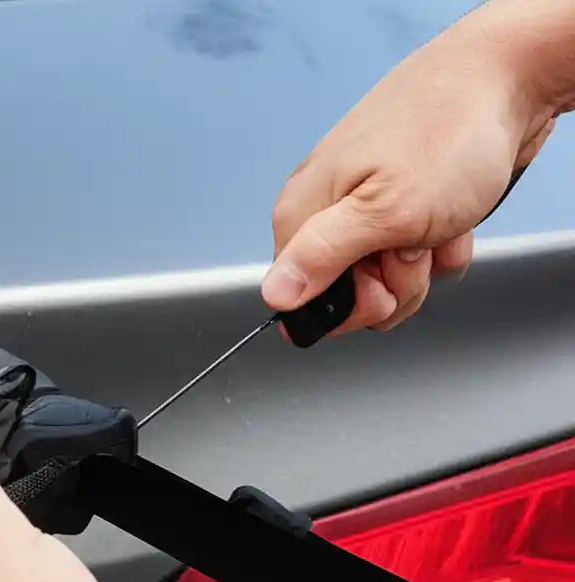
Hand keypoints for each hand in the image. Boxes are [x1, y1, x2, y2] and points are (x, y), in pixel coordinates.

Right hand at [262, 5, 559, 333]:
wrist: (504, 78)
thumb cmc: (446, 130)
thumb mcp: (385, 211)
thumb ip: (322, 258)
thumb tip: (273, 295)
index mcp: (302, 214)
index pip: (301, 300)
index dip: (349, 305)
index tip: (381, 282)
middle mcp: (327, 211)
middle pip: (349, 294)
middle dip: (394, 284)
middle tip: (414, 241)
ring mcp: (365, 207)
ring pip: (389, 278)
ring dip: (425, 262)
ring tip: (439, 220)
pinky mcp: (401, 204)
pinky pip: (419, 254)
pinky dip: (445, 244)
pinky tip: (454, 214)